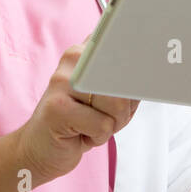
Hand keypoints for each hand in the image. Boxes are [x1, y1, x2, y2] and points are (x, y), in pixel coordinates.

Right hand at [17, 39, 139, 186]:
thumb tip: (147, 75)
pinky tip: (79, 134)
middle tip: (106, 116)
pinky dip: (97, 137)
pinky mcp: (56, 107)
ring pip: (116, 102)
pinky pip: (102, 125)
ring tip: (91, 124)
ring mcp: (61, 80)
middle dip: (125, 106)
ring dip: (111, 124)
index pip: (126, 43)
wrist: (39, 149)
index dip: (140, 59)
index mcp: (89, 49)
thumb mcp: (109, 98)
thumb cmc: (81, 123)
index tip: (150, 59)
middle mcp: (74, 56)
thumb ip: (127, 82)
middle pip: (126, 78)